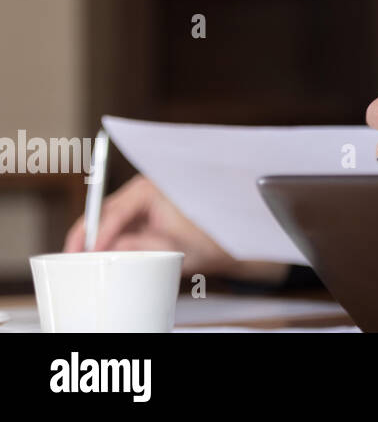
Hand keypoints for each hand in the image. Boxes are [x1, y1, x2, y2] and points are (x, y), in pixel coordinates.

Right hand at [62, 174, 288, 284]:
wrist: (235, 234)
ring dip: (98, 235)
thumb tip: (110, 249)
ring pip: (111, 216)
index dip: (96, 233)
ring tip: (84, 258)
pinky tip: (101, 253)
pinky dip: (111, 236)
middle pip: (107, 210)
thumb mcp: (176, 250)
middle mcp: (148, 187)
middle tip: (73, 257)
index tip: (85, 252)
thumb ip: (142, 248)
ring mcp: (145, 196)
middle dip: (88, 233)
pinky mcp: (145, 208)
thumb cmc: (214, 238)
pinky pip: (121, 221)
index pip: (116, 211)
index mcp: (156, 190)